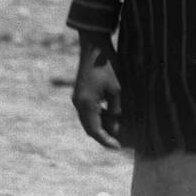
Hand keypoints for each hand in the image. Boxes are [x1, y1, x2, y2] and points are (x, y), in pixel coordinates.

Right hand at [71, 32, 122, 149]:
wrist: (94, 47)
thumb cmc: (107, 67)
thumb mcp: (116, 90)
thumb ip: (115, 110)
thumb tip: (115, 127)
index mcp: (86, 105)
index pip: (95, 131)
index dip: (106, 141)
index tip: (117, 147)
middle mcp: (78, 103)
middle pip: (89, 128)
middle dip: (103, 136)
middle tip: (117, 142)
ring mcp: (77, 98)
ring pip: (88, 120)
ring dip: (100, 126)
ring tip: (116, 130)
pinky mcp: (80, 92)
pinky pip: (88, 111)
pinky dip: (98, 117)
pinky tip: (110, 116)